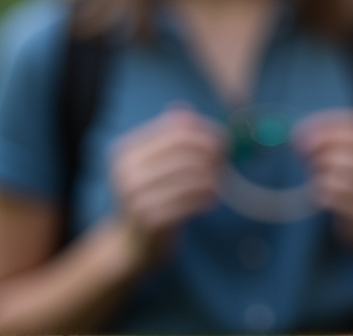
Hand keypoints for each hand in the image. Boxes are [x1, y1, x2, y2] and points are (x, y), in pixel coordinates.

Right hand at [109, 106, 225, 260]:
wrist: (133, 245)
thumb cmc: (152, 197)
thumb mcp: (155, 165)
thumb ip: (169, 137)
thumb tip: (183, 108)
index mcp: (126, 150)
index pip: (176, 130)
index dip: (206, 131)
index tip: (225, 139)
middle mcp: (125, 171)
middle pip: (185, 151)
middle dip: (213, 153)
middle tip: (226, 161)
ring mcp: (135, 196)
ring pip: (191, 176)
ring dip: (213, 178)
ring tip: (219, 183)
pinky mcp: (149, 219)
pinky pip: (190, 201)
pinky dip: (207, 197)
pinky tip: (212, 199)